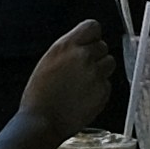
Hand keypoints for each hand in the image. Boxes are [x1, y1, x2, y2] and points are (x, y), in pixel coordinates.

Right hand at [13, 19, 123, 148]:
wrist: (41, 122)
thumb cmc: (39, 95)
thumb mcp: (49, 61)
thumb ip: (69, 49)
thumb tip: (83, 43)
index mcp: (67, 46)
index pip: (93, 26)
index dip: (92, 35)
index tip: (89, 42)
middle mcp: (83, 57)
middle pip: (103, 46)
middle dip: (95, 56)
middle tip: (82, 70)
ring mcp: (95, 74)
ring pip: (109, 63)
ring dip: (100, 71)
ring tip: (83, 84)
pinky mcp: (103, 91)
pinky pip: (107, 83)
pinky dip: (99, 89)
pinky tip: (84, 97)